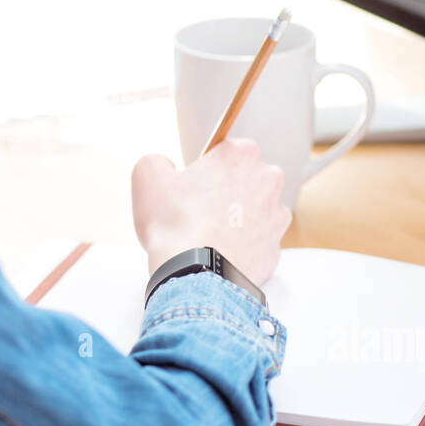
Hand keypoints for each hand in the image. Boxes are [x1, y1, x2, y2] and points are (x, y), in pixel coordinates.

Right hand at [131, 137, 292, 289]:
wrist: (194, 274)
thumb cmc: (174, 223)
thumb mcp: (147, 175)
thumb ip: (157, 160)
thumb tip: (166, 166)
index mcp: (242, 154)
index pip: (226, 151)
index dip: (207, 169)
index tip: (193, 185)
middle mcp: (269, 180)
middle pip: (245, 179)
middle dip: (227, 191)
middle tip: (198, 211)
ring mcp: (276, 216)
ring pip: (255, 211)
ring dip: (237, 219)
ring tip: (208, 236)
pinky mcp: (275, 249)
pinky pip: (257, 243)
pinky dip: (242, 247)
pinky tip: (220, 253)